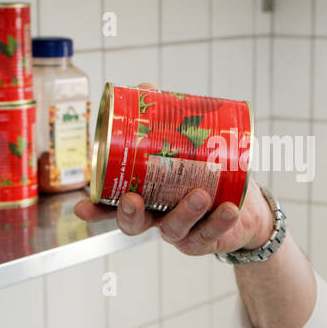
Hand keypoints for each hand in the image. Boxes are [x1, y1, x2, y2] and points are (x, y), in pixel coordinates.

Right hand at [72, 82, 273, 257]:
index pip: (114, 205)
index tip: (80, 208)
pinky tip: (229, 209)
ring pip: (174, 229)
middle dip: (130, 214)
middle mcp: (158, 216)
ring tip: (200, 195)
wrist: (246, 208)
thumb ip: (164, 119)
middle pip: (135, 223)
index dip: (96, 209)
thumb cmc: (209, 175)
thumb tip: (145, 88)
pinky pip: (209, 234)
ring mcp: (181, 231)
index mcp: (146, 196)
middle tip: (133, 199)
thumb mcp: (187, 144)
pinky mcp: (205, 240)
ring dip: (184, 212)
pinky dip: (218, 222)